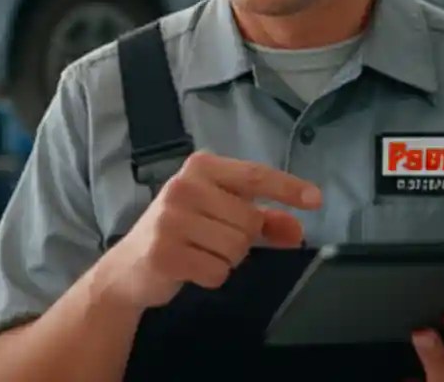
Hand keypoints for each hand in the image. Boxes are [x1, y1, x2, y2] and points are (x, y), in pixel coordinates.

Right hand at [96, 151, 322, 310]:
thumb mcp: (219, 217)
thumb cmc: (179, 233)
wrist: (127, 267)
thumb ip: (262, 221)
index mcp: (200, 168)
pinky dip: (211, 276)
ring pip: (236, 248)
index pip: (254, 175)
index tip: (315, 199)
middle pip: (249, 220)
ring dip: (226, 259)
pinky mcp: (165, 252)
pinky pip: (217, 271)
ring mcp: (171, 219)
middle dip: (242, 239)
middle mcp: (184, 187)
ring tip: (200, 252)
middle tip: (213, 239)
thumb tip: (296, 229)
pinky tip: (190, 267)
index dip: (287, 187)